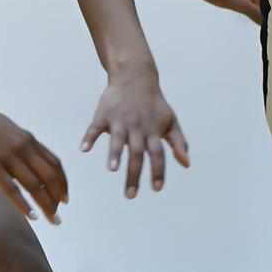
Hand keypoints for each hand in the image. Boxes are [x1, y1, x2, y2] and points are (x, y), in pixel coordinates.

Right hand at [0, 87, 66, 223]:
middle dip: (57, 197)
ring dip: (46, 205)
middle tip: (58, 213)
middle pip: (49, 177)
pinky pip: (11, 188)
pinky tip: (32, 216)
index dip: (62, 182)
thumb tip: (28, 160)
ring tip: (52, 219)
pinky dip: (24, 205)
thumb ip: (21, 144)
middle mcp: (23, 147)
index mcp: (29, 139)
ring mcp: (8, 156)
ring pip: (34, 185)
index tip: (64, 197)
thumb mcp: (9, 130)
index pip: (54, 164)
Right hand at [82, 67, 190, 198]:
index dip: (158, 171)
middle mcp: (137, 127)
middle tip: (130, 195)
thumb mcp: (170, 121)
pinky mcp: (104, 114)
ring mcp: (120, 120)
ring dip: (115, 154)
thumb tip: (186, 165)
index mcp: (153, 131)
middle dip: (134, 175)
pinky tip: (84, 149)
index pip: (158, 154)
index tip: (157, 188)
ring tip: (113, 169)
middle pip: (137, 153)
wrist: (135, 76)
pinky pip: (95, 127)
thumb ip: (178, 143)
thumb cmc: (154, 104)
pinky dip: (90, 137)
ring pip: (117, 140)